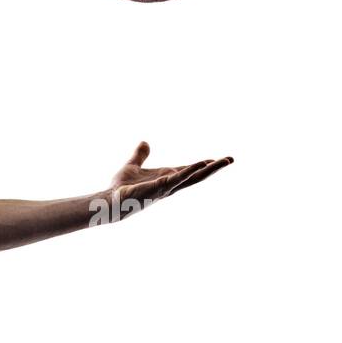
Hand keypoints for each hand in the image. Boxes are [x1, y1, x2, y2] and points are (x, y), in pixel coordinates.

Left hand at [105, 141, 232, 218]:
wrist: (110, 200)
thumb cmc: (121, 188)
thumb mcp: (133, 166)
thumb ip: (140, 155)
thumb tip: (145, 142)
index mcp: (166, 178)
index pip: (190, 170)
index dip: (204, 165)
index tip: (220, 159)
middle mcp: (170, 184)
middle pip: (197, 175)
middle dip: (215, 168)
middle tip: (231, 159)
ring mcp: (166, 187)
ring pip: (193, 177)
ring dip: (209, 169)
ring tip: (224, 161)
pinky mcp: (158, 188)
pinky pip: (177, 178)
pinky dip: (188, 171)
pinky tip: (200, 164)